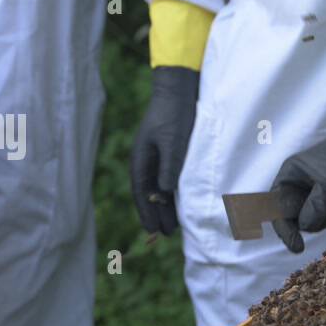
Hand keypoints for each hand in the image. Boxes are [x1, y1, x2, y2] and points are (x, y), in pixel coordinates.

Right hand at [130, 66, 199, 234]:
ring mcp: (160, 158)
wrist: (180, 91)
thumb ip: (169, 166)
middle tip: (167, 234)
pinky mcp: (174, 154)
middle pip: (152, 195)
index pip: (142, 193)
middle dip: (158, 214)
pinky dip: (176, 194)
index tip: (153, 230)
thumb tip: (165, 192)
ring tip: (176, 226)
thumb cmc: (174, 114)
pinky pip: (172, 180)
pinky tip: (184, 204)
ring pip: (163, 189)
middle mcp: (148, 162)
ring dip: (168, 207)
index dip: (147, 213)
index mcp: (141, 160)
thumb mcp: (172, 141)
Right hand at [271, 125, 325, 252]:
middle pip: (300, 220)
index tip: (297, 247)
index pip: (278, 210)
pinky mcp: (325, 204)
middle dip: (323, 218)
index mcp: (289, 178)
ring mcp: (310, 198)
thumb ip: (318, 202)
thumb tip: (306, 226)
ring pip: (317, 223)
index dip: (285, 230)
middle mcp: (296, 189)